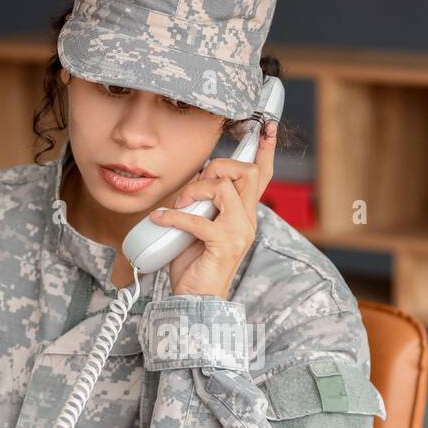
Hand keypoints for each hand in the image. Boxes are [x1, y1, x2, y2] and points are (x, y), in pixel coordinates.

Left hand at [153, 120, 277, 298]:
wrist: (196, 300)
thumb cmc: (195, 264)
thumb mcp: (199, 225)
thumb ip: (202, 203)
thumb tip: (193, 180)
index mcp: (244, 214)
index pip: (261, 176)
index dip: (265, 150)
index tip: (267, 128)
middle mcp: (247, 220)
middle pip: (246, 172)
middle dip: (217, 168)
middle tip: (195, 187)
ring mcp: (239, 232)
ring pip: (223, 188)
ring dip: (194, 191)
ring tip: (177, 206)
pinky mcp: (223, 244)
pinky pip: (197, 219)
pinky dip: (173, 217)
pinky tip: (160, 219)